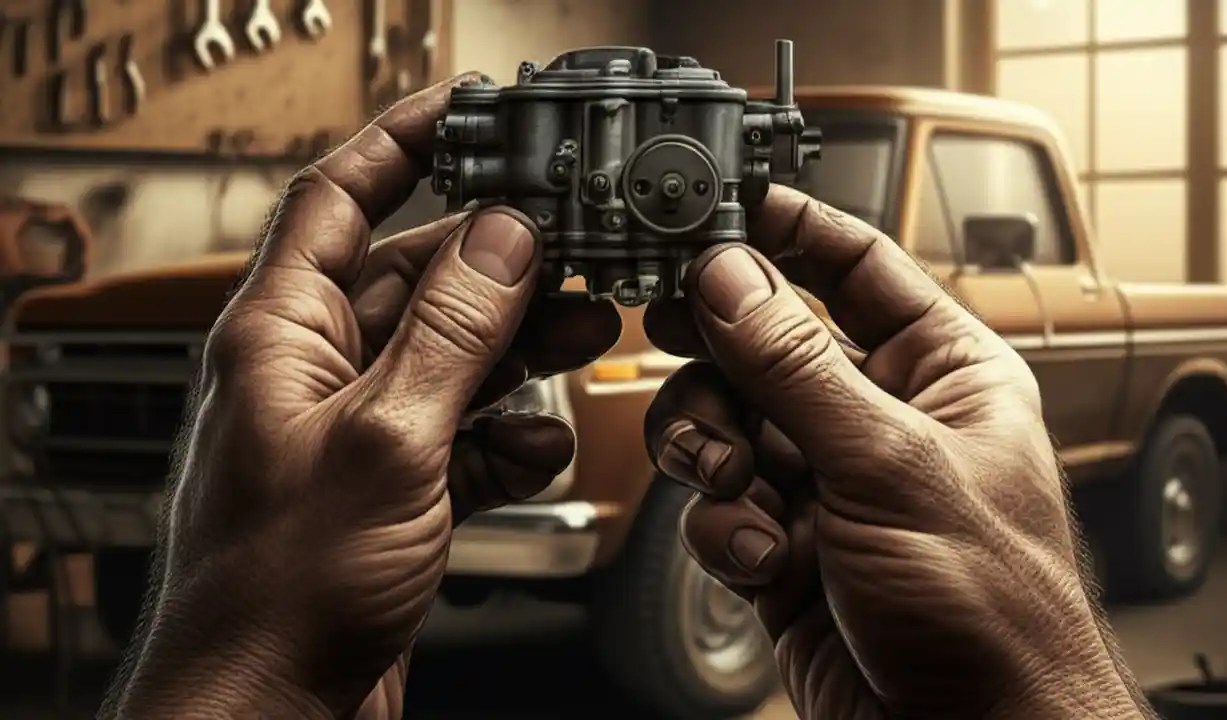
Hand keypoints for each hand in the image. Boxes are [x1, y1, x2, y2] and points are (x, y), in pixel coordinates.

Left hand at [109, 75, 619, 718]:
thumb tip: (500, 239)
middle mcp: (314, 373)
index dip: (403, 143)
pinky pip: (462, 433)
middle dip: (497, 263)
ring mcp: (356, 432)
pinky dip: (508, 433)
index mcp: (279, 336)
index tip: (472, 113)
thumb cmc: (280, 593)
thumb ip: (451, 333)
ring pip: (451, 356)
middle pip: (416, 279)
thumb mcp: (386, 440)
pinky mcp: (392, 489)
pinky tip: (540, 442)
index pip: (336, 197)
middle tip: (570, 246)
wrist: (269, 711)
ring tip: (584, 325)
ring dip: (518, 345)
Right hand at [643, 187, 1146, 718]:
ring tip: (731, 479)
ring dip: (710, 446)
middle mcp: (882, 419)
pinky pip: (719, 501)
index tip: (720, 208)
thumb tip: (730, 279)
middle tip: (673, 333)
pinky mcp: (784, 543)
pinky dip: (723, 525)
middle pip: (766, 343)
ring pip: (726, 420)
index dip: (787, 230)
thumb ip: (798, 368)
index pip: (857, 267)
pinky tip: (761, 554)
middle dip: (720, 354)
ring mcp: (828, 483)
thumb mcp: (891, 466)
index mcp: (943, 374)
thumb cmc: (994, 614)